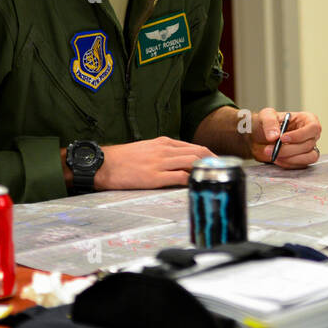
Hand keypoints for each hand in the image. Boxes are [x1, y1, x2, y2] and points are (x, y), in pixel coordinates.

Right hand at [96, 137, 214, 189]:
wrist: (103, 163)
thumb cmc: (124, 158)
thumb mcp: (148, 148)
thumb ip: (165, 152)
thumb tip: (182, 161)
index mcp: (164, 142)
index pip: (194, 147)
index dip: (209, 155)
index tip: (218, 163)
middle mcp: (164, 150)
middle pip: (198, 152)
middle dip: (213, 162)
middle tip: (223, 171)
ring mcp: (159, 163)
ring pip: (191, 162)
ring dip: (205, 170)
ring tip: (214, 178)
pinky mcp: (153, 177)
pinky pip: (178, 178)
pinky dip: (190, 180)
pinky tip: (197, 185)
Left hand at [249, 108, 321, 167]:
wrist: (260, 137)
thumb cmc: (268, 124)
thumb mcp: (266, 116)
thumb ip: (270, 123)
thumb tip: (275, 136)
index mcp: (307, 119)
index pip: (313, 128)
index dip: (299, 135)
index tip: (282, 138)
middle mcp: (311, 134)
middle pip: (308, 144)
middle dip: (288, 149)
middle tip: (270, 149)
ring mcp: (309, 148)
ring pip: (309, 157)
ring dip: (290, 159)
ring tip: (274, 155)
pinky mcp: (304, 159)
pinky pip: (301, 165)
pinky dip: (288, 164)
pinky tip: (277, 159)